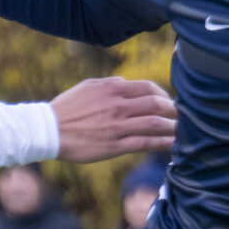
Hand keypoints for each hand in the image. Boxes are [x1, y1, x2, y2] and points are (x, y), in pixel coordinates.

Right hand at [52, 76, 175, 161]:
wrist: (47, 130)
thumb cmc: (66, 109)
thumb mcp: (88, 87)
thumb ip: (110, 84)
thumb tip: (127, 83)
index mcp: (112, 88)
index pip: (148, 88)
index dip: (163, 95)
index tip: (168, 102)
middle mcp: (117, 105)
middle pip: (157, 104)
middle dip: (174, 110)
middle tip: (181, 116)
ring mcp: (117, 126)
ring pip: (154, 124)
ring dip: (172, 127)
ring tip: (181, 131)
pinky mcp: (114, 146)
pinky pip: (145, 143)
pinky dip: (162, 143)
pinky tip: (172, 145)